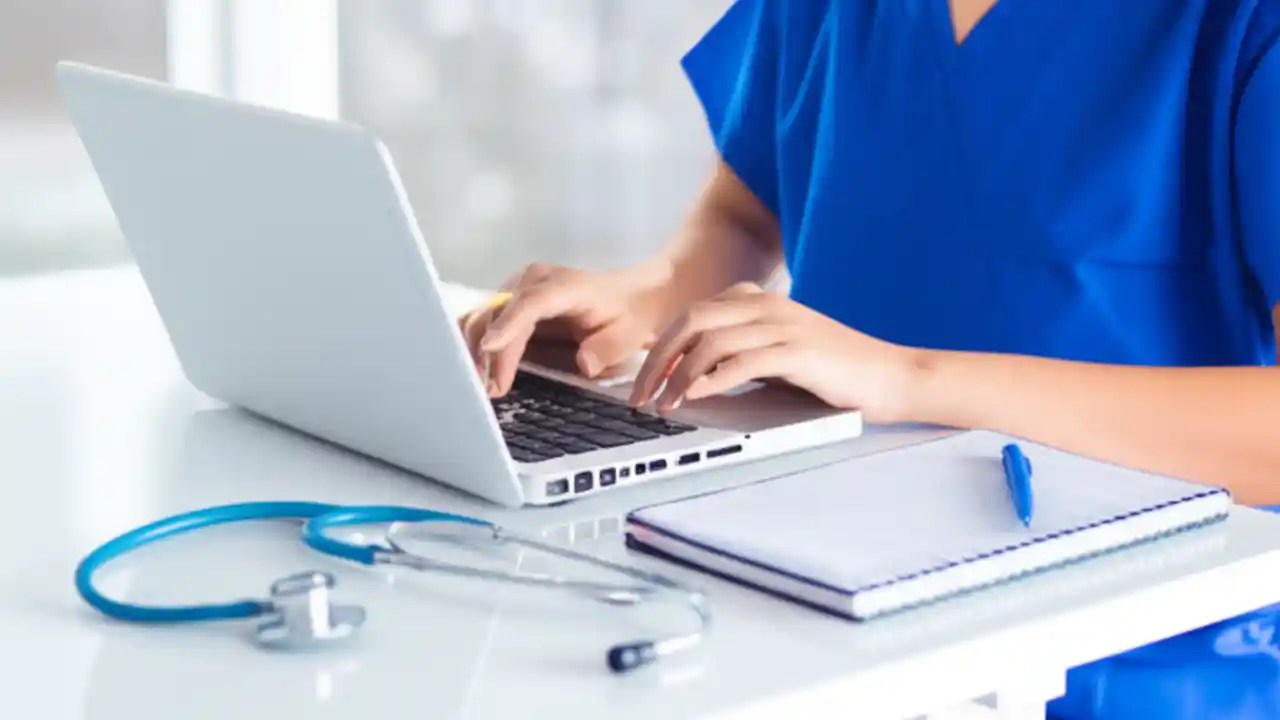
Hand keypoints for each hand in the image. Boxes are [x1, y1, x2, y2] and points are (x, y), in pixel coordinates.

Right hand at [460, 262, 670, 395]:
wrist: (630, 295)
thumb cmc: (628, 315)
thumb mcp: (628, 335)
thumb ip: (606, 349)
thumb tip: (583, 364)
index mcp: (565, 286)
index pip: (531, 304)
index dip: (508, 324)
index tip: (489, 348)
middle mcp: (534, 281)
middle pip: (498, 312)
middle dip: (489, 352)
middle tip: (491, 390)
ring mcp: (518, 288)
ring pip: (484, 316)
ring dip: (476, 350)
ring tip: (483, 386)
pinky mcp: (510, 301)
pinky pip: (486, 320)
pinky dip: (477, 344)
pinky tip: (478, 370)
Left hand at [629, 283, 920, 421]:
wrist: (889, 376)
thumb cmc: (832, 372)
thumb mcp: (776, 355)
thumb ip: (737, 354)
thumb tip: (687, 377)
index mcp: (757, 301)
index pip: (690, 315)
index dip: (658, 348)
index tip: (642, 381)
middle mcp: (767, 306)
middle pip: (690, 322)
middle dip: (657, 359)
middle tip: (640, 395)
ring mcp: (784, 326)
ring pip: (711, 340)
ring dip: (679, 374)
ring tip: (665, 404)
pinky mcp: (799, 352)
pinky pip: (743, 361)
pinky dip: (712, 379)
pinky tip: (695, 397)